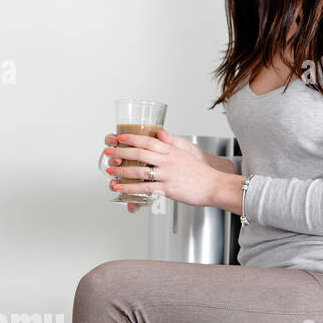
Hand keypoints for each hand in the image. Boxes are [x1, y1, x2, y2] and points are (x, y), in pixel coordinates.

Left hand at [102, 128, 217, 208]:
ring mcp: (167, 174)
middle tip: (108, 151)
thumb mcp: (184, 153)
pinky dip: (129, 187)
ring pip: (139, 170)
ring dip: (121, 171)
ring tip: (109, 170)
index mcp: (171, 151)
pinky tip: (119, 187)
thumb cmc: (199, 172)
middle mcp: (168, 160)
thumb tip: (161, 134)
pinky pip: (145, 188)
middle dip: (121, 152)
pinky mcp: (167, 188)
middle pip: (140, 153)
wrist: (214, 185)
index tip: (119, 137)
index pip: (148, 141)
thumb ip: (170, 144)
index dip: (132, 138)